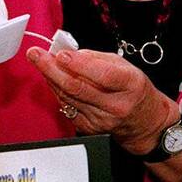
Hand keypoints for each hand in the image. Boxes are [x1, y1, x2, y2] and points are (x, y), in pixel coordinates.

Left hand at [26, 45, 175, 154]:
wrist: (144, 122)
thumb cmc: (134, 91)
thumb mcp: (125, 67)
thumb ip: (96, 59)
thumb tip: (69, 53)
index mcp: (130, 85)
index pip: (102, 75)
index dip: (79, 64)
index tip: (60, 54)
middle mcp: (116, 105)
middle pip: (77, 88)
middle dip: (52, 69)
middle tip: (36, 55)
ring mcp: (102, 120)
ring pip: (68, 97)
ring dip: (50, 78)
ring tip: (40, 61)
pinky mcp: (90, 128)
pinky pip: (67, 107)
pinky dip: (58, 91)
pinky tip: (54, 80)